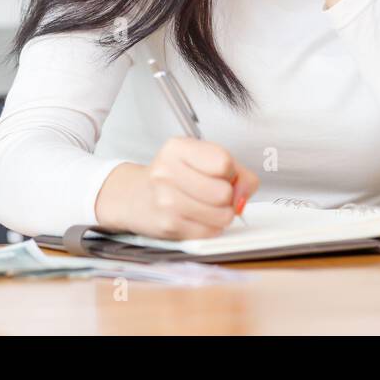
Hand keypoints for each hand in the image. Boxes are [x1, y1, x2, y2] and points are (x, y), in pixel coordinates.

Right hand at [93, 137, 259, 239]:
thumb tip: (244, 193)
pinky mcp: (168, 225)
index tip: (221, 175)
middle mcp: (167, 172)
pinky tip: (197, 218)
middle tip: (214, 194)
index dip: (230, 173)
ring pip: (222, 215)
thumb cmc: (173, 177)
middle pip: (224, 192)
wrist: (136, 197)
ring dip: (221, 214)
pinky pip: (210, 232)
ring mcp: (165, 200)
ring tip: (206, 207)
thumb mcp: (202, 160)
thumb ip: (236, 171)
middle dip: (227, 197)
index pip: (224, 162)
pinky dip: (210, 228)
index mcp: (177, 148)